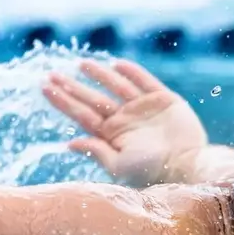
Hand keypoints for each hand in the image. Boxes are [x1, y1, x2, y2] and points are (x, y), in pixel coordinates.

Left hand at [43, 59, 208, 188]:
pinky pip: (145, 82)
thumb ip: (96, 151)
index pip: (81, 114)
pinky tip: (117, 65)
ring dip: (99, 74)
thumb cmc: (153, 171)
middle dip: (72, 87)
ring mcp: (143, 109)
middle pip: (92, 99)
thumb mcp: (120, 165)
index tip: (45, 87)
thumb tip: (69, 142)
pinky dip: (132, 72)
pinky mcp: (164, 100)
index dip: (63, 101)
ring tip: (81, 63)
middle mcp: (124, 120)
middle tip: (51, 74)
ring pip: (116, 86)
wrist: (189, 164)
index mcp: (111, 136)